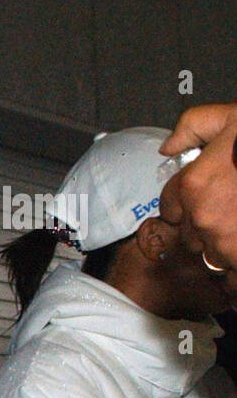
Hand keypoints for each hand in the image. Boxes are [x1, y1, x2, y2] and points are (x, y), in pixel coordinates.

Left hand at [159, 103, 236, 271]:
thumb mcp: (234, 117)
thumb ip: (194, 126)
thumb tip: (168, 149)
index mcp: (194, 184)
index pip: (170, 206)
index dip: (187, 202)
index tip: (207, 198)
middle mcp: (203, 217)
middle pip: (189, 233)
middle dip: (206, 225)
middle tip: (232, 211)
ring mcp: (225, 243)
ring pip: (211, 255)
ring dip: (225, 247)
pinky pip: (231, 279)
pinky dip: (236, 270)